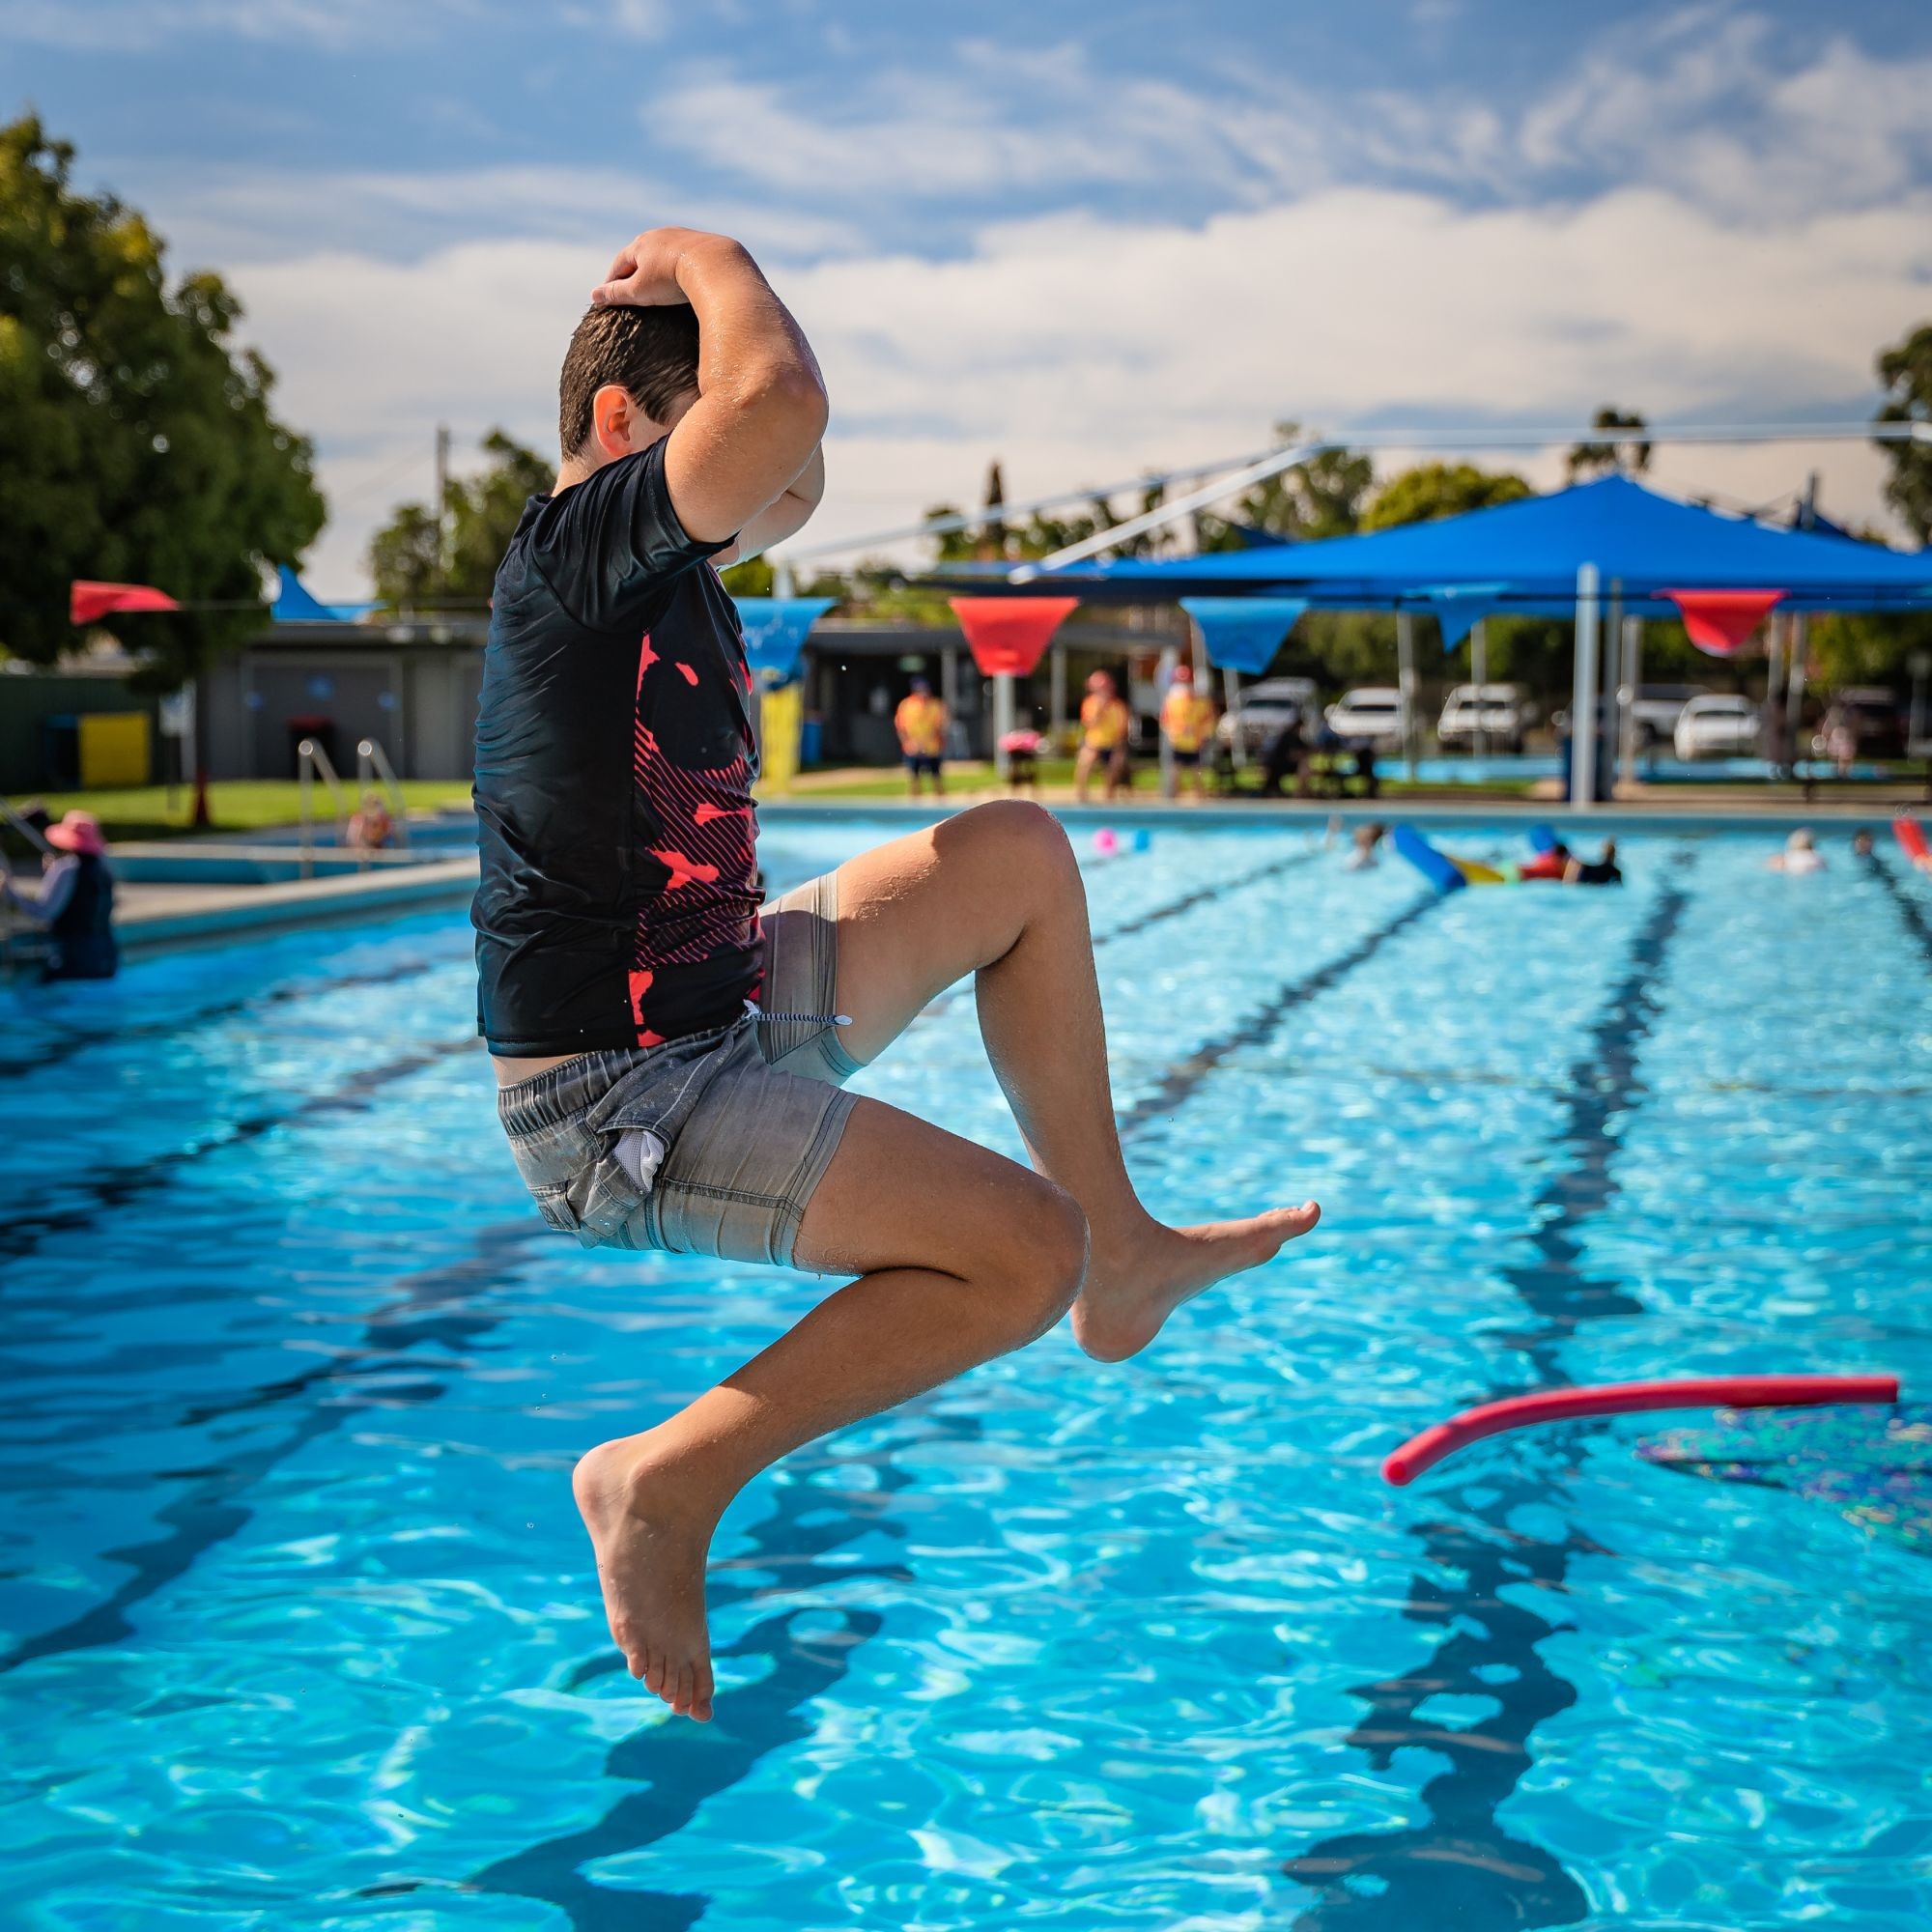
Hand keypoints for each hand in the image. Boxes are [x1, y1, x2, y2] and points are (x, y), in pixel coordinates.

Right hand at [590, 227, 738, 307]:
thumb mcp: (640, 290)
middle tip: (632, 288)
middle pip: (642, 254)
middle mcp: (660, 234)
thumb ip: (617, 293)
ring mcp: (684, 237)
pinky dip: (681, 267)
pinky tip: (686, 278)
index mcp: (641, 244)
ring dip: (659, 267)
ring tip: (658, 283)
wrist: (714, 265)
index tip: (609, 294)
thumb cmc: (672, 279)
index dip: (613, 279)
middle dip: (635, 270)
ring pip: (665, 253)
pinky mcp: (705, 245)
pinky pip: (687, 257)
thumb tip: (593, 296)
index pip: (620, 262)